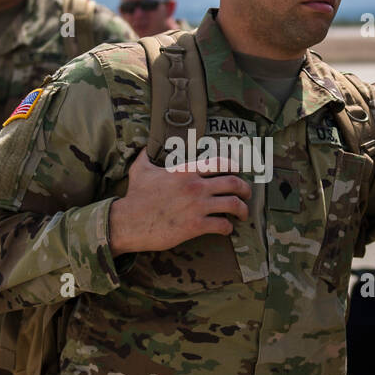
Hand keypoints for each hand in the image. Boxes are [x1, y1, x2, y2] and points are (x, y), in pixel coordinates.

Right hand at [109, 150, 251, 255]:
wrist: (127, 222)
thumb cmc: (134, 197)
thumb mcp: (140, 169)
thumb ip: (147, 154)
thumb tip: (146, 144)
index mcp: (185, 171)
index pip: (220, 163)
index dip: (234, 167)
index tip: (238, 172)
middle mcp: (195, 186)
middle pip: (233, 183)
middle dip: (245, 189)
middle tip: (247, 194)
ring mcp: (197, 206)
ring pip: (232, 204)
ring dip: (242, 210)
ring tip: (243, 214)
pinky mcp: (195, 226)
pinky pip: (222, 225)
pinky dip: (228, 228)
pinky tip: (226, 229)